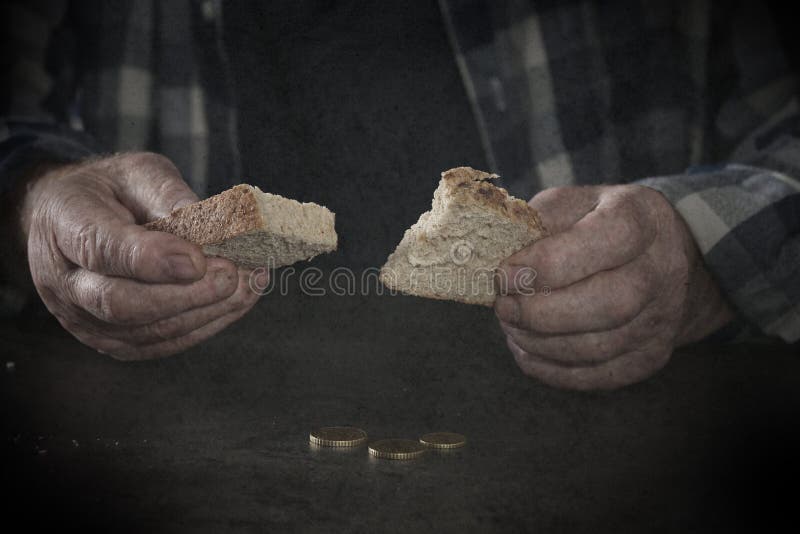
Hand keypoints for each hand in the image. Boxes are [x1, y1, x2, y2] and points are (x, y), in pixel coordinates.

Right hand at [15, 152, 262, 359]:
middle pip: (121, 302)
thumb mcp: (139, 172)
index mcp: (64, 223)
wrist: (74, 220)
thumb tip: (212, 226)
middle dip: (185, 294)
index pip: (100, 248)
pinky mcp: (109, 340)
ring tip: (248, 287)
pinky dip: (203, 326)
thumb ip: (170, 195)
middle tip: (232, 275)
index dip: (151, 258)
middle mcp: (63, 280)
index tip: (198, 258)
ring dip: (204, 312)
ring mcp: (82, 318)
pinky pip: (158, 345)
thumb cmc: (111, 190)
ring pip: (144, 331)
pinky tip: (235, 303)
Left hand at [495, 184, 733, 389]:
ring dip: (542, 343)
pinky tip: (527, 350)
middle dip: (542, 313)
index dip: (548, 263)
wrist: (660, 259)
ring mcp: (661, 317)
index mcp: (641, 218)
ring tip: (511, 327)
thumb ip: (538, 221)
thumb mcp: (571, 204)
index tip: (505, 274)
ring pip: (599, 346)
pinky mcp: (651, 356)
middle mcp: (661, 269)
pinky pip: (599, 376)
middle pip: (608, 304)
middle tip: (503, 308)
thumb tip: (499, 255)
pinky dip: (553, 370)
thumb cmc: (598, 226)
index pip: (604, 240)